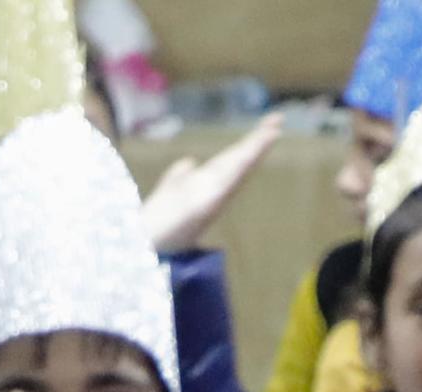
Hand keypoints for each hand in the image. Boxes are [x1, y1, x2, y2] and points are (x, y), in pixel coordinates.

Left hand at [141, 113, 282, 253]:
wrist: (143, 242)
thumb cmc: (159, 222)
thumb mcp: (170, 189)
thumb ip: (181, 175)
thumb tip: (190, 161)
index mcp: (207, 184)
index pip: (233, 157)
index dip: (251, 141)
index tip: (270, 123)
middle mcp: (213, 190)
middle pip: (239, 159)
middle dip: (259, 141)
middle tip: (278, 119)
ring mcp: (210, 199)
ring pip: (236, 170)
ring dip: (254, 151)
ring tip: (272, 133)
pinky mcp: (201, 209)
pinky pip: (222, 187)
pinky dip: (236, 172)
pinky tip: (247, 158)